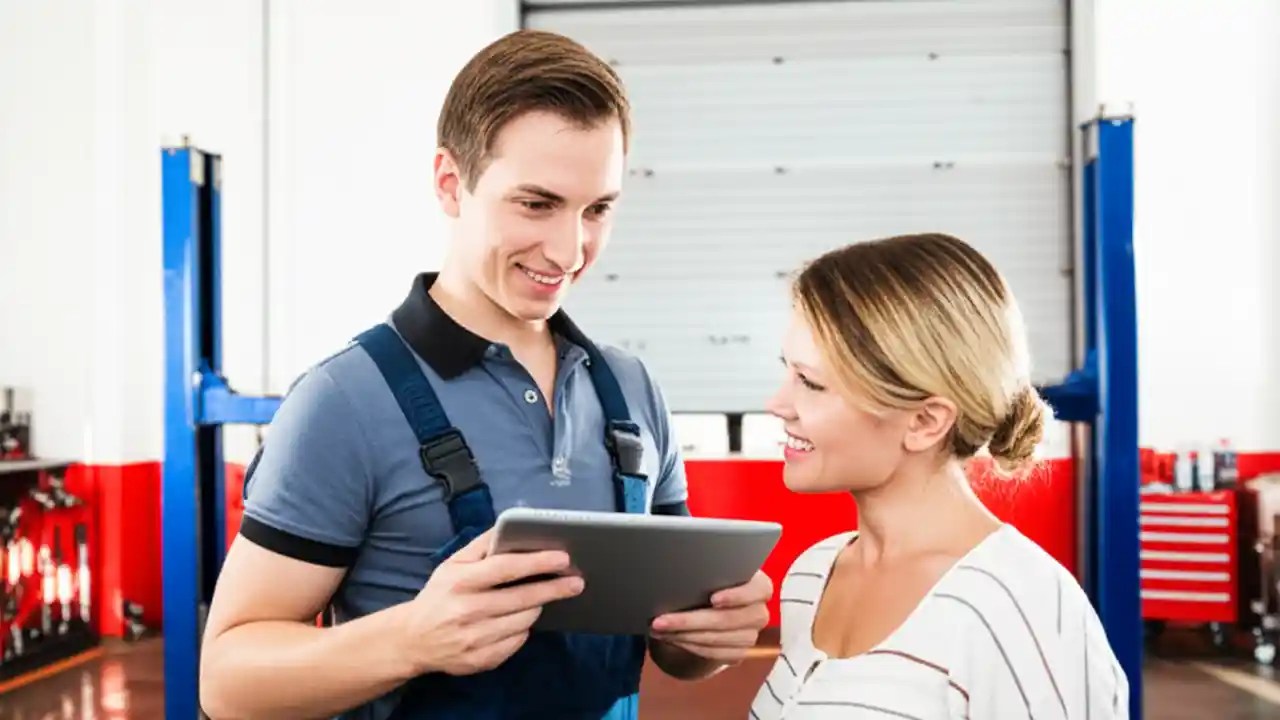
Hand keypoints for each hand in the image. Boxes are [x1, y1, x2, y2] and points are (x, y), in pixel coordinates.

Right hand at [397, 529, 584, 676]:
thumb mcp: (452, 564)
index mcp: (461, 581)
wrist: (413, 639)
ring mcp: (474, 638)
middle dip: (554, 589)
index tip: (563, 558)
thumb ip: (482, 545)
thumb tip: (510, 527)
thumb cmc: (439, 595)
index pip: (506, 568)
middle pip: (522, 599)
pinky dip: (522, 629)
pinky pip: (517, 642)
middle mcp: (467, 610)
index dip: (538, 562)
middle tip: (576, 582)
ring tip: (538, 600)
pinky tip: (517, 621)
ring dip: (536, 608)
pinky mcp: (481, 660)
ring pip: (524, 621)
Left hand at [649, 570, 772, 663]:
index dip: (736, 596)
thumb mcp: (717, 568)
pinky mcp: (739, 653)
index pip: (757, 591)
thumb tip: (680, 567)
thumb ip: (710, 568)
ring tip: (658, 629)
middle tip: (660, 619)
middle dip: (689, 621)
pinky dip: (688, 646)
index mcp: (761, 587)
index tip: (713, 598)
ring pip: (716, 641)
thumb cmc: (715, 578)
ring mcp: (751, 636)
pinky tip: (669, 638)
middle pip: (727, 620)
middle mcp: (759, 613)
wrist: (720, 603)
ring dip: (683, 636)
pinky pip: (712, 654)